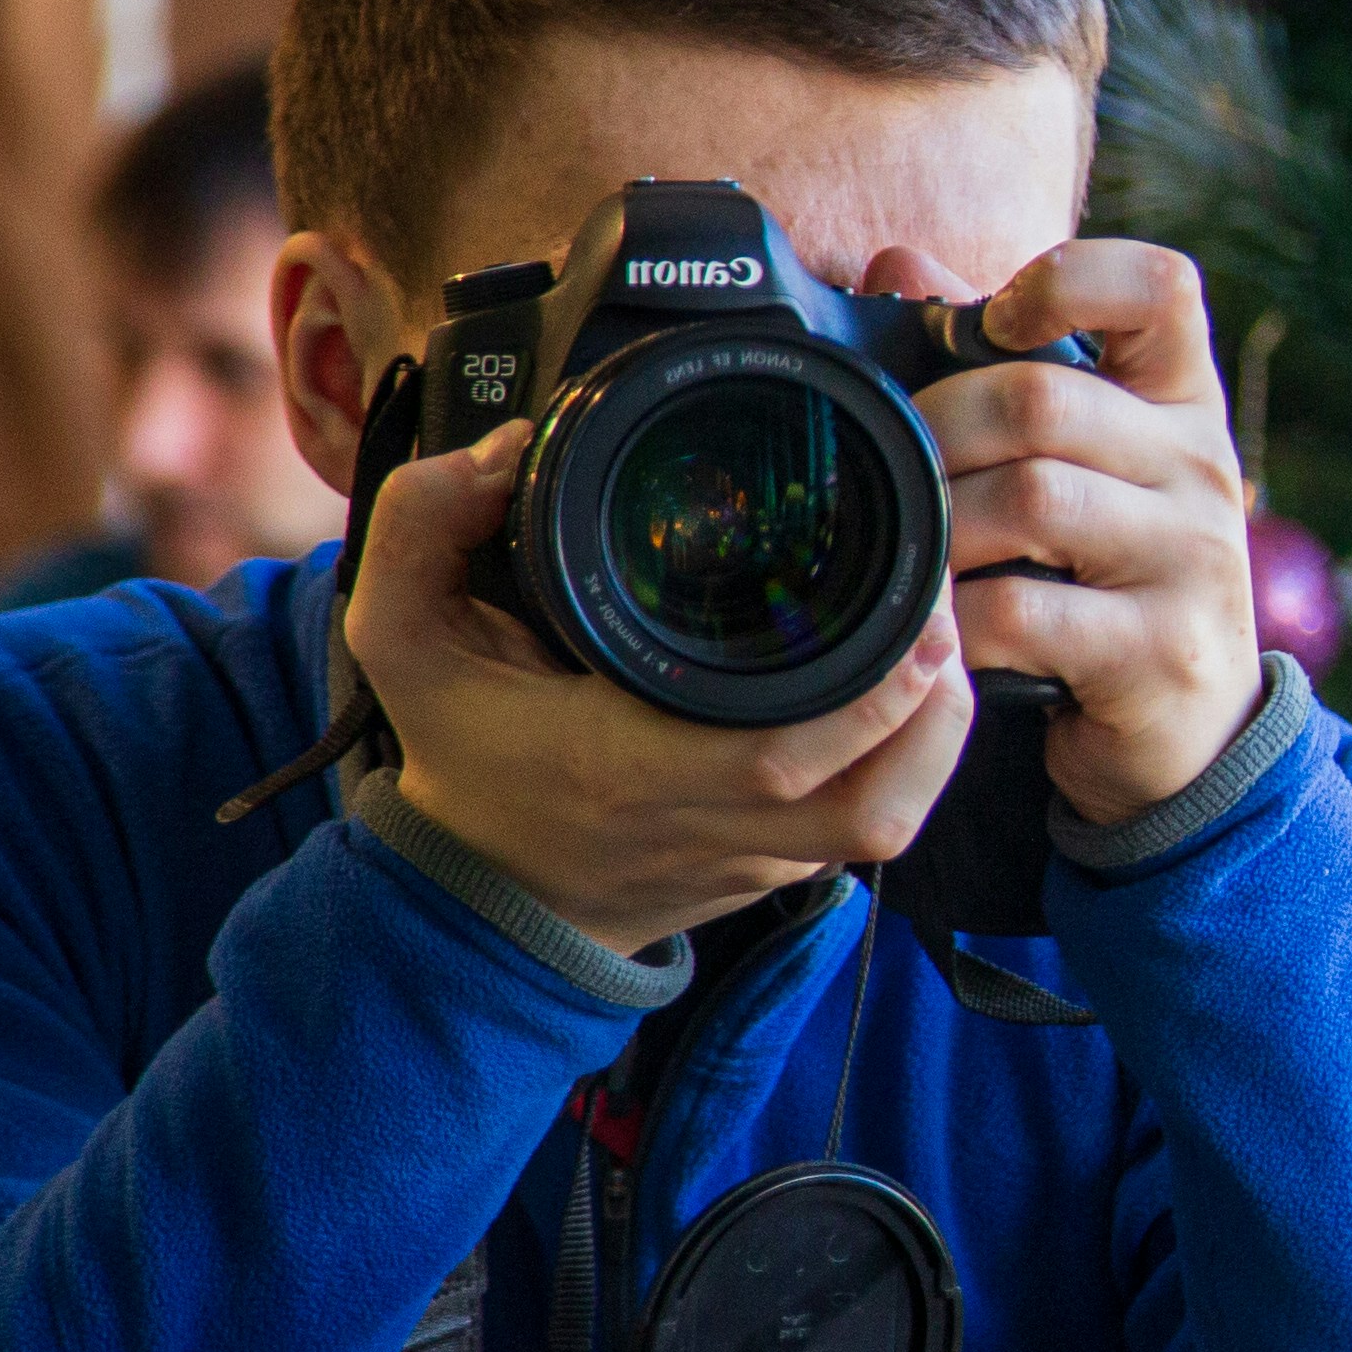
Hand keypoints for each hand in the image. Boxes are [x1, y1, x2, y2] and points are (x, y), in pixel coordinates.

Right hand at [342, 417, 974, 951]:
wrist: (476, 899)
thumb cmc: (462, 758)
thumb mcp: (404, 642)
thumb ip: (421, 530)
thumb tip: (501, 453)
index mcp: (630, 773)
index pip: (780, 761)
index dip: (871, 702)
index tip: (921, 618)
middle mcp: (707, 830)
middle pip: (874, 807)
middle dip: (938, 714)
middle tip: (947, 611)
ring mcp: (753, 863)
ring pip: (888, 821)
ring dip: (936, 739)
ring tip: (941, 642)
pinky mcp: (776, 874)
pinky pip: (870, 825)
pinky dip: (907, 761)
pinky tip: (913, 689)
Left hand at [884, 236, 1261, 827]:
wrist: (1191, 733)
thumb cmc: (1111, 575)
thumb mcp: (1082, 461)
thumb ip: (1001, 362)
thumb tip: (902, 262)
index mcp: (1183, 401)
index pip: (1160, 285)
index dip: (1069, 278)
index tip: (1000, 322)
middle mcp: (1202, 467)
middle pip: (1042, 398)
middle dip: (937, 429)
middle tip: (891, 472)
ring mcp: (1192, 560)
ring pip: (1030, 500)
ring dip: (940, 528)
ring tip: (911, 556)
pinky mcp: (1160, 651)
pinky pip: (1025, 612)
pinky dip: (958, 620)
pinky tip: (940, 631)